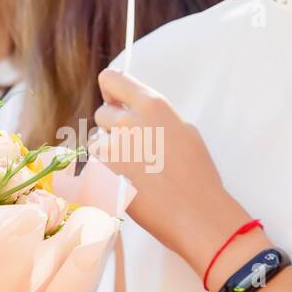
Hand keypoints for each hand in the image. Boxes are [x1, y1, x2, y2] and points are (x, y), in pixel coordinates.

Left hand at [91, 67, 236, 275]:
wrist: (195, 213)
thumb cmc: (197, 175)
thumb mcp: (184, 131)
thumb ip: (155, 117)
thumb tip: (136, 114)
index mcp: (152, 104)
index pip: (111, 79)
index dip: (110, 91)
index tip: (115, 102)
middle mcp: (128, 120)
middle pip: (102, 113)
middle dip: (113, 128)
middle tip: (135, 150)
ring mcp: (113, 146)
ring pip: (96, 142)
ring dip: (109, 153)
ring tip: (136, 172)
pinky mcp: (102, 172)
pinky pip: (95, 166)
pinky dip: (105, 175)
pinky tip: (129, 185)